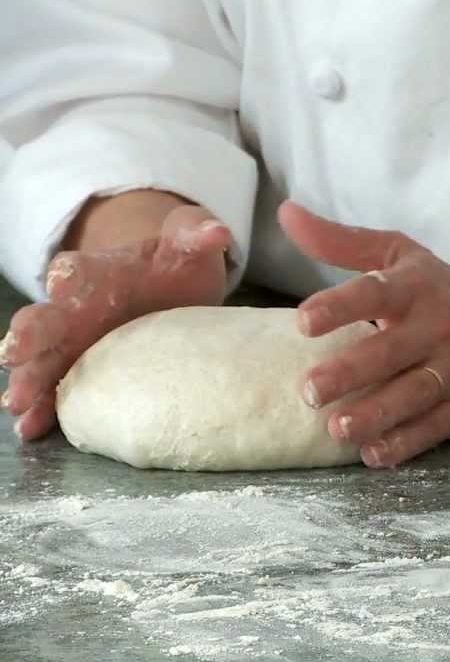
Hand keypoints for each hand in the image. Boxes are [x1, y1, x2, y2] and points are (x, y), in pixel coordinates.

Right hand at [1, 203, 228, 438]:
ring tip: (17, 403)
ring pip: (40, 361)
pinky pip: (54, 394)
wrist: (168, 290)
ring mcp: (72, 344)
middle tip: (16, 350)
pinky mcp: (79, 372)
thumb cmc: (175, 266)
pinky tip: (31, 429)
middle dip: (29, 335)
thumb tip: (217, 232)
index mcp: (98, 273)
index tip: (63, 281)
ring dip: (28, 380)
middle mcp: (74, 309)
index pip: (77, 269)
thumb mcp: (186, 246)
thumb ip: (194, 234)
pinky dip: (41, 411)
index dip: (70, 275)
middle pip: (44, 319)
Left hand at [278, 202, 449, 467]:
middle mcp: (437, 330)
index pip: (376, 293)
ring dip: (375, 414)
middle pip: (391, 352)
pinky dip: (405, 443)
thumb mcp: (403, 256)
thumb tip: (286, 214)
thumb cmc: (446, 293)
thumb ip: (341, 241)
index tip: (303, 322)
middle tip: (309, 390)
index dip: (340, 306)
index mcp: (416, 289)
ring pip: (412, 396)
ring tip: (337, 429)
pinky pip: (434, 428)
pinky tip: (374, 454)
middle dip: (350, 372)